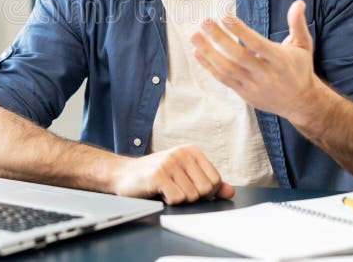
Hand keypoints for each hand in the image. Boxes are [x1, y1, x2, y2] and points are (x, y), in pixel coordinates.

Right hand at [109, 144, 234, 204]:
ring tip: (165, 190)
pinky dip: (168, 202)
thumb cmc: (155, 176)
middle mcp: (182, 153)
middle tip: (174, 189)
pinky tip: (158, 193)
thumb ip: (207, 182)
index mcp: (191, 151)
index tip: (188, 188)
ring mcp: (170, 163)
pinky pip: (177, 199)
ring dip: (177, 200)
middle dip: (191, 197)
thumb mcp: (183, 175)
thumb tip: (230, 191)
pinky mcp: (158, 175)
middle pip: (205, 190)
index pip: (216, 180)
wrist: (122, 174)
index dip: (204, 192)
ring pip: (191, 197)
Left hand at [190, 0, 323, 123]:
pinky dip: (209, 66)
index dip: (241, 31)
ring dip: (208, 52)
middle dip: (219, 38)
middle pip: (238, 56)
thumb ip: (298, 24)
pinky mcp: (244, 94)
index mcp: (280, 61)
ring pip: (227, 70)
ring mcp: (253, 86)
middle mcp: (265, 74)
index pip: (257, 45)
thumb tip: (298, 2)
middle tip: (205, 21)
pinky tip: (197, 52)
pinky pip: (223, 80)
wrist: (301, 103)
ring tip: (194, 35)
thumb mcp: (303, 46)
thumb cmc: (300, 69)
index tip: (225, 17)